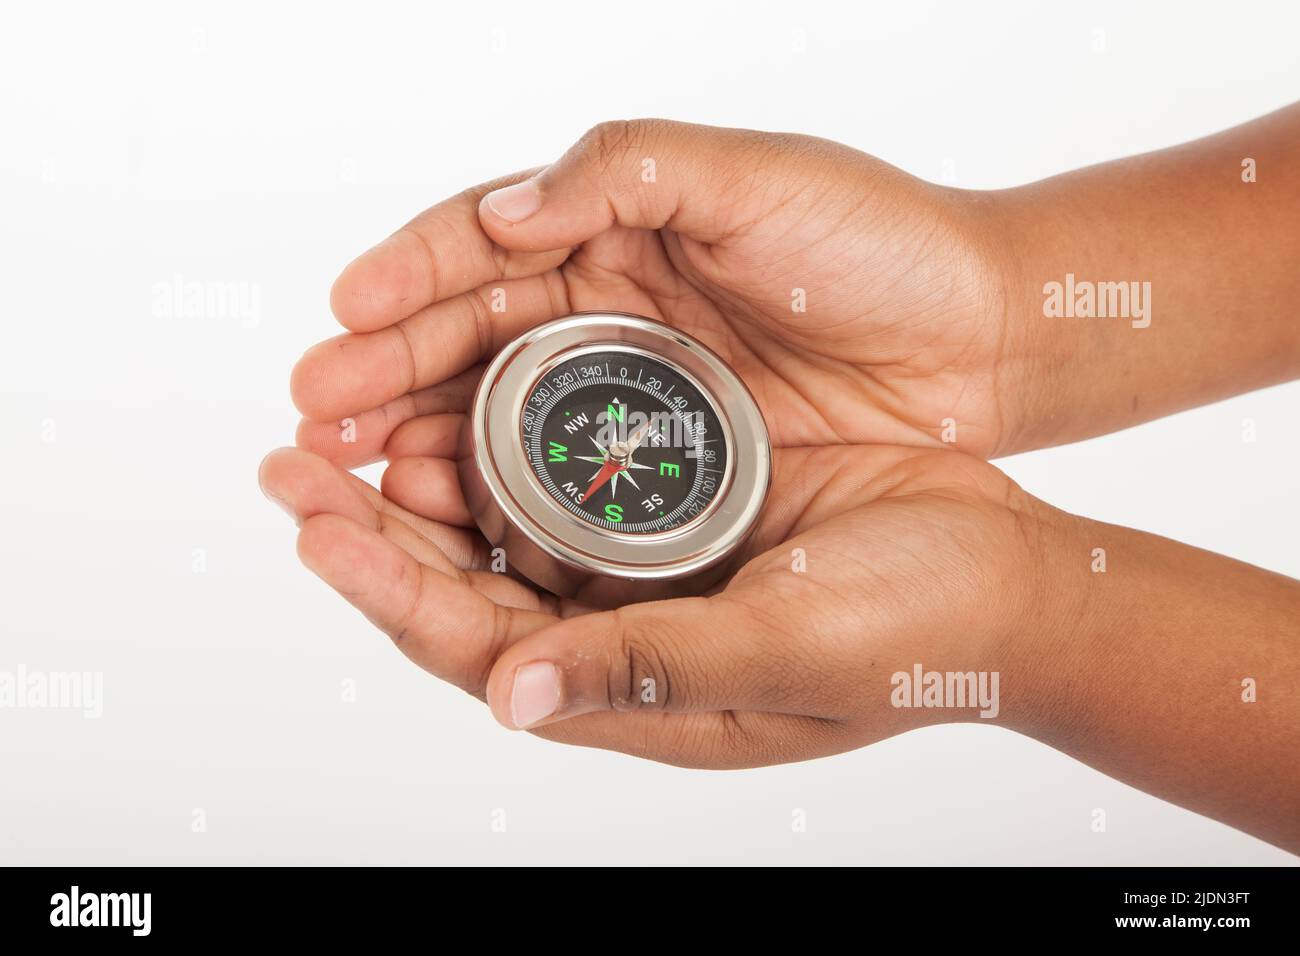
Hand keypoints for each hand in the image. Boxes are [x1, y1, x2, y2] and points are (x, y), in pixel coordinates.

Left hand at [259, 443, 1064, 765]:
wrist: (1011, 574)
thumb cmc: (919, 632)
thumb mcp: (785, 651)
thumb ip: (650, 670)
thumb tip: (513, 697)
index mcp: (633, 692)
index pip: (475, 645)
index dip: (385, 587)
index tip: (311, 522)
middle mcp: (625, 634)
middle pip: (463, 587)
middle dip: (371, 528)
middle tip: (292, 459)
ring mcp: (653, 570)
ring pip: (507, 530)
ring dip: (428, 478)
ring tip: (354, 422)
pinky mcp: (687, 508)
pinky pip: (575, 478)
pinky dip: (514, 443)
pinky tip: (471, 398)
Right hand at [290, 119, 1017, 474]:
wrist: (979, 339)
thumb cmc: (881, 245)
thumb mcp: (755, 179)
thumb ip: (629, 172)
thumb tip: (506, 210)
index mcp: (619, 221)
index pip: (485, 241)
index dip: (409, 276)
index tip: (344, 318)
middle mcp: (610, 301)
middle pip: (469, 333)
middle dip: (385, 369)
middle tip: (316, 416)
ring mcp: (633, 384)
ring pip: (499, 408)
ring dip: (420, 434)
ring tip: (353, 466)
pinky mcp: (666, 454)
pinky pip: (562, 470)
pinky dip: (498, 487)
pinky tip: (446, 508)